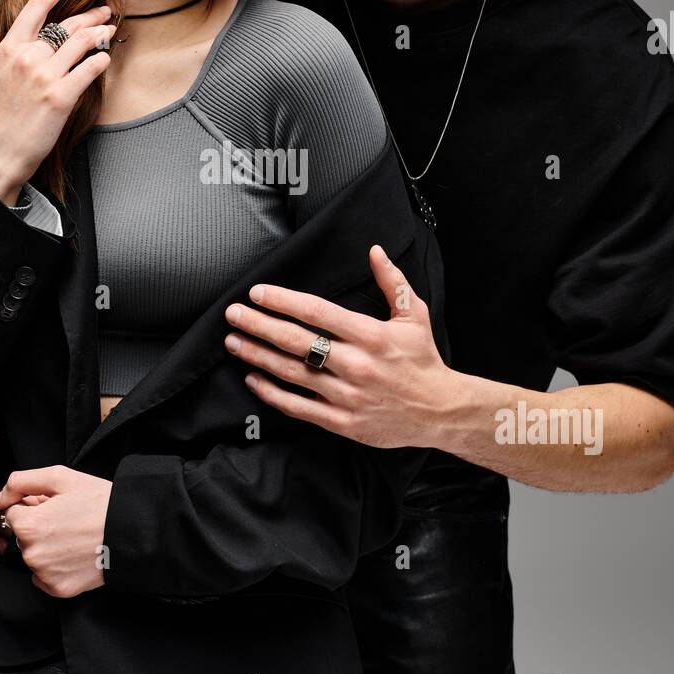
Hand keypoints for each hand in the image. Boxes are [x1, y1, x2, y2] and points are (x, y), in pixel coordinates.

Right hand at [0, 0, 116, 201]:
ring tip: (109, 32)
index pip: (37, 5)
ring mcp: (44, 76)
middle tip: (105, 12)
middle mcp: (26, 57)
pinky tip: (105, 59)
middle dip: (91, 15)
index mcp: (8, 49)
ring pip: (82, 42)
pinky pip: (90, 69)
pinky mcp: (61, 96)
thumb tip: (29, 41)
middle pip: (67, 24)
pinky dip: (101, 60)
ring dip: (100, 34)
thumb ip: (13, 55)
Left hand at [0, 466, 112, 597]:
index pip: (14, 513)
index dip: (35, 505)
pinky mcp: (58, 589)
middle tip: (69, 520)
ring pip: (34, 555)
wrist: (133, 532)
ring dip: (47, 546)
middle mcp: (31, 553)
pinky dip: (56, 567)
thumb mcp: (60, 477)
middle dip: (40, 526)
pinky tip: (76, 555)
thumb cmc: (99, 502)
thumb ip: (21, 482)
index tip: (57, 506)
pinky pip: (44, 577)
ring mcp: (44, 574)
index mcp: (28, 525)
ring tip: (75, 537)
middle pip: (23, 535)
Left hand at [223, 244, 456, 450]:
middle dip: (260, 325)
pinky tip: (253, 379)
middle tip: (233, 314)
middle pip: (297, 341)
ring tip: (234, 342)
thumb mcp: (414, 315)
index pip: (317, 312)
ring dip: (258, 356)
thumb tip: (375, 251)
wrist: (441, 411)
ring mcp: (347, 395)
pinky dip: (272, 393)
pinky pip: (298, 407)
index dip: (283, 301)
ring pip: (292, 373)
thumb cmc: (423, 359)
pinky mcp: (342, 422)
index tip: (258, 293)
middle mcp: (356, 364)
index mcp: (371, 335)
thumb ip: (392, 281)